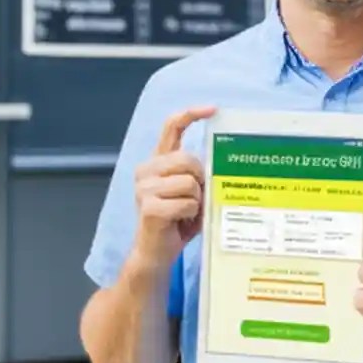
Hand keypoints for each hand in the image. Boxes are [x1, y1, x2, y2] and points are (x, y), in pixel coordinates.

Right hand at [130, 106, 216, 269]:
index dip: (191, 114)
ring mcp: (144, 188)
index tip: (212, 109)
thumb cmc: (177, 222)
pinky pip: (187, 203)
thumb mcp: (189, 192)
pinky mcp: (149, 207)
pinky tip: (180, 222)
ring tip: (187, 213)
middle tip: (197, 198)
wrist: (155, 253)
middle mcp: (146, 170)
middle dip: (201, 179)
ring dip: (197, 201)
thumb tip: (218, 164)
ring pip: (190, 183)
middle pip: (189, 159)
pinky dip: (191, 215)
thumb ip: (197, 173)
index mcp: (157, 161)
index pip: (171, 127)